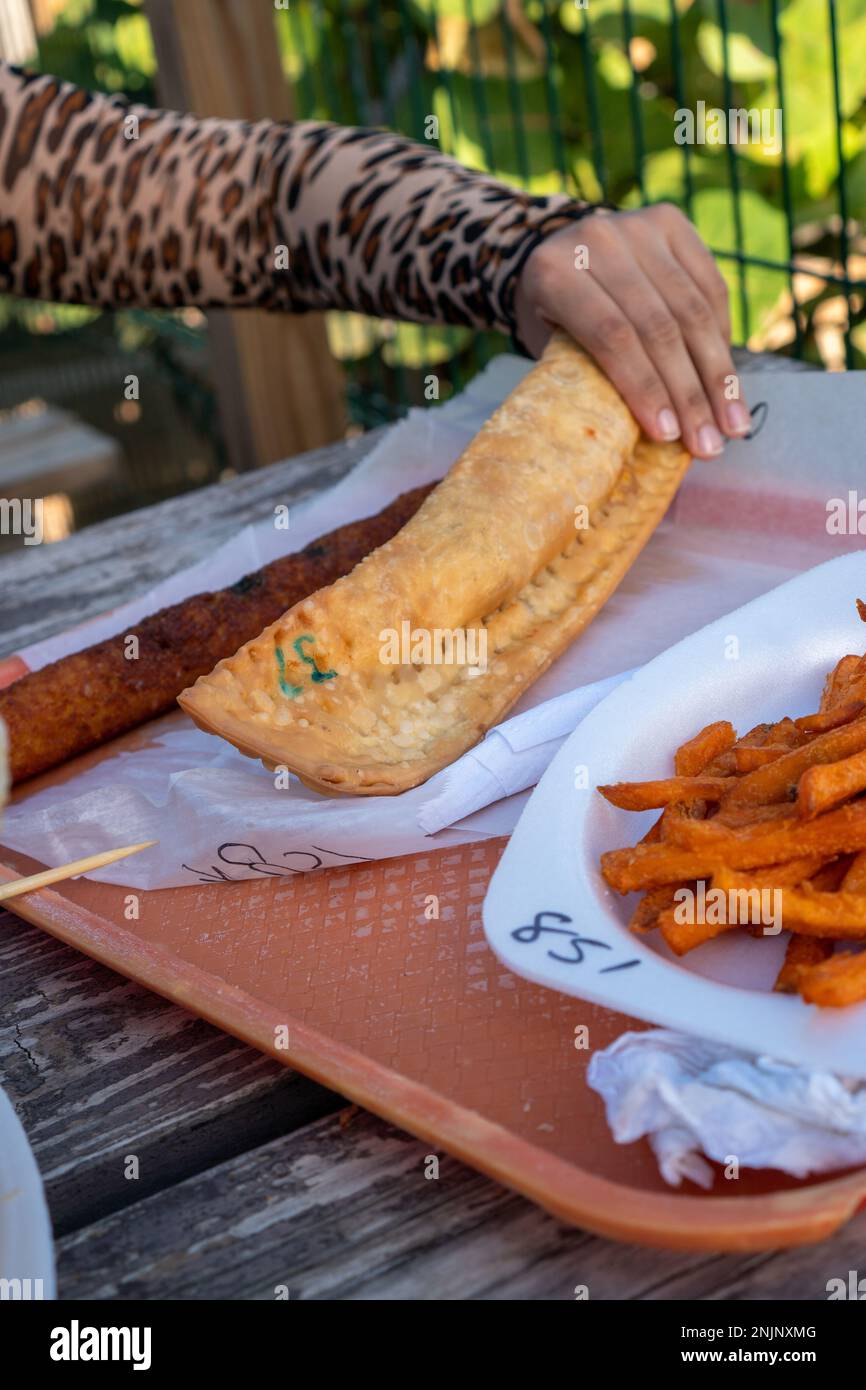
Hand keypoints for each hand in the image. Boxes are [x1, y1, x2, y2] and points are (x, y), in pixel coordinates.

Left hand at [514, 203, 749, 458]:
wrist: (558, 251)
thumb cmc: (552, 319)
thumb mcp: (551, 346)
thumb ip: (591, 374)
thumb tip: (652, 434)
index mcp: (555, 272)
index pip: (611, 336)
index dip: (645, 387)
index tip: (668, 435)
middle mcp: (598, 240)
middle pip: (658, 326)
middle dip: (689, 393)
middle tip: (709, 445)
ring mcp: (638, 225)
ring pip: (692, 310)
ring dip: (718, 375)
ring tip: (732, 426)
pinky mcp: (672, 222)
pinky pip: (710, 288)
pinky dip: (723, 339)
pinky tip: (728, 384)